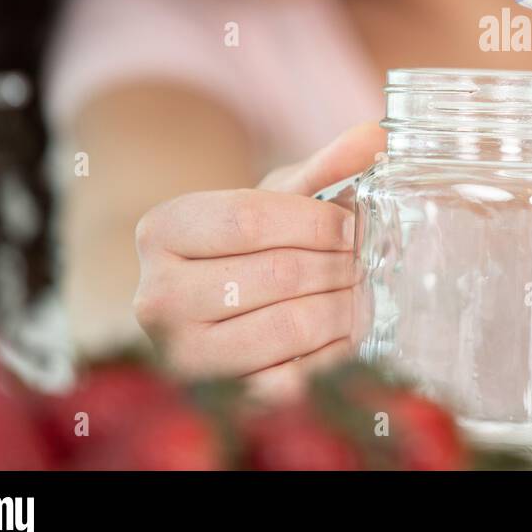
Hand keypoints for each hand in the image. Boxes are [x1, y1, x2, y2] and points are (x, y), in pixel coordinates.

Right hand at [133, 122, 384, 397]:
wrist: (215, 310)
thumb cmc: (249, 245)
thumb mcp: (278, 198)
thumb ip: (326, 166)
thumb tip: (375, 135)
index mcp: (162, 230)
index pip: (251, 219)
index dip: (316, 221)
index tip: (351, 224)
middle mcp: (156, 295)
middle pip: (276, 272)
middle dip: (337, 264)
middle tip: (363, 261)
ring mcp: (181, 352)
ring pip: (288, 325)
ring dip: (341, 308)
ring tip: (358, 293)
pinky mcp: (215, 396)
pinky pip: (292, 378)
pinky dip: (329, 354)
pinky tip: (340, 334)